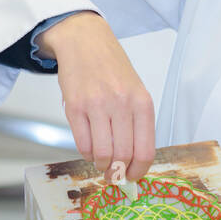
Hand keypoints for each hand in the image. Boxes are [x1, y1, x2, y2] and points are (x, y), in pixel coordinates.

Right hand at [39, 11, 156, 180]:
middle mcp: (122, 105)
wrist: (86, 42)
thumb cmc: (113, 69)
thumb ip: (137, 124)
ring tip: (102, 161)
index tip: (133, 177)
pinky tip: (90, 149)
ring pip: (102, 154)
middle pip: (123, 156)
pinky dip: (87, 153)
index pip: (145, 150)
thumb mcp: (136, 92)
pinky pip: (82, 144)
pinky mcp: (75, 107)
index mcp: (142, 103)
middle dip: (118, 172)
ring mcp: (97, 106)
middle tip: (114, 175)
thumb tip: (135, 160)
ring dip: (102, 165)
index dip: (138, 170)